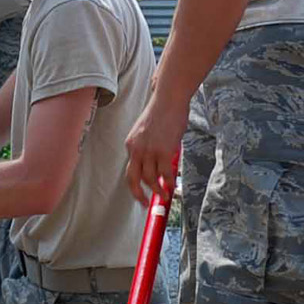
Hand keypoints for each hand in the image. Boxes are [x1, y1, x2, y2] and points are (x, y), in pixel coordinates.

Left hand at [123, 92, 186, 206]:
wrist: (169, 100)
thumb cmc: (162, 112)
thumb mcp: (147, 131)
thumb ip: (148, 147)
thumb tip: (157, 163)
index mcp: (131, 144)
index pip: (130, 169)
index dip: (135, 184)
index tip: (140, 192)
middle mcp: (137, 149)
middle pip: (134, 179)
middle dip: (139, 194)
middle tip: (146, 203)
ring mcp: (150, 151)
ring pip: (150, 179)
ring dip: (158, 190)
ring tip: (165, 195)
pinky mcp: (164, 152)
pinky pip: (165, 174)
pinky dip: (168, 183)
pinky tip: (172, 186)